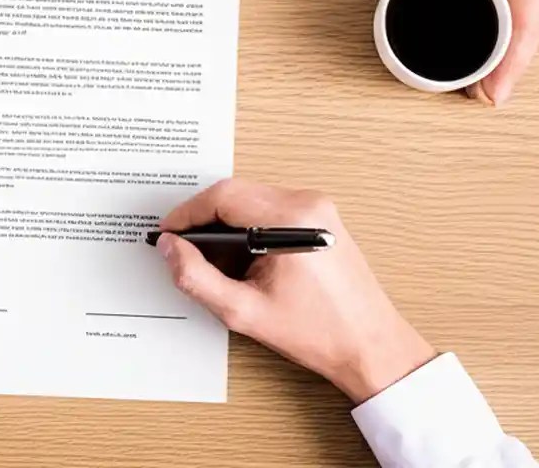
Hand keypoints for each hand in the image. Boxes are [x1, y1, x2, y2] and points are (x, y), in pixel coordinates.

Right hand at [157, 179, 434, 403]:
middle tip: (184, 250)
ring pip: (252, 199)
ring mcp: (319, 208)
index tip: (167, 234)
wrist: (370, 345)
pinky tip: (242, 259)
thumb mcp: (244, 311)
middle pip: (236, 193)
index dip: (186, 213)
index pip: (222, 196)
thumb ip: (196, 277)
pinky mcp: (322, 218)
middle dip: (204, 219)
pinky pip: (271, 208)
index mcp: (291, 219)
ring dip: (226, 223)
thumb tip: (170, 249)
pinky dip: (248, 226)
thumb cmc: (319, 332)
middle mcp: (308, 204)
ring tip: (214, 262)